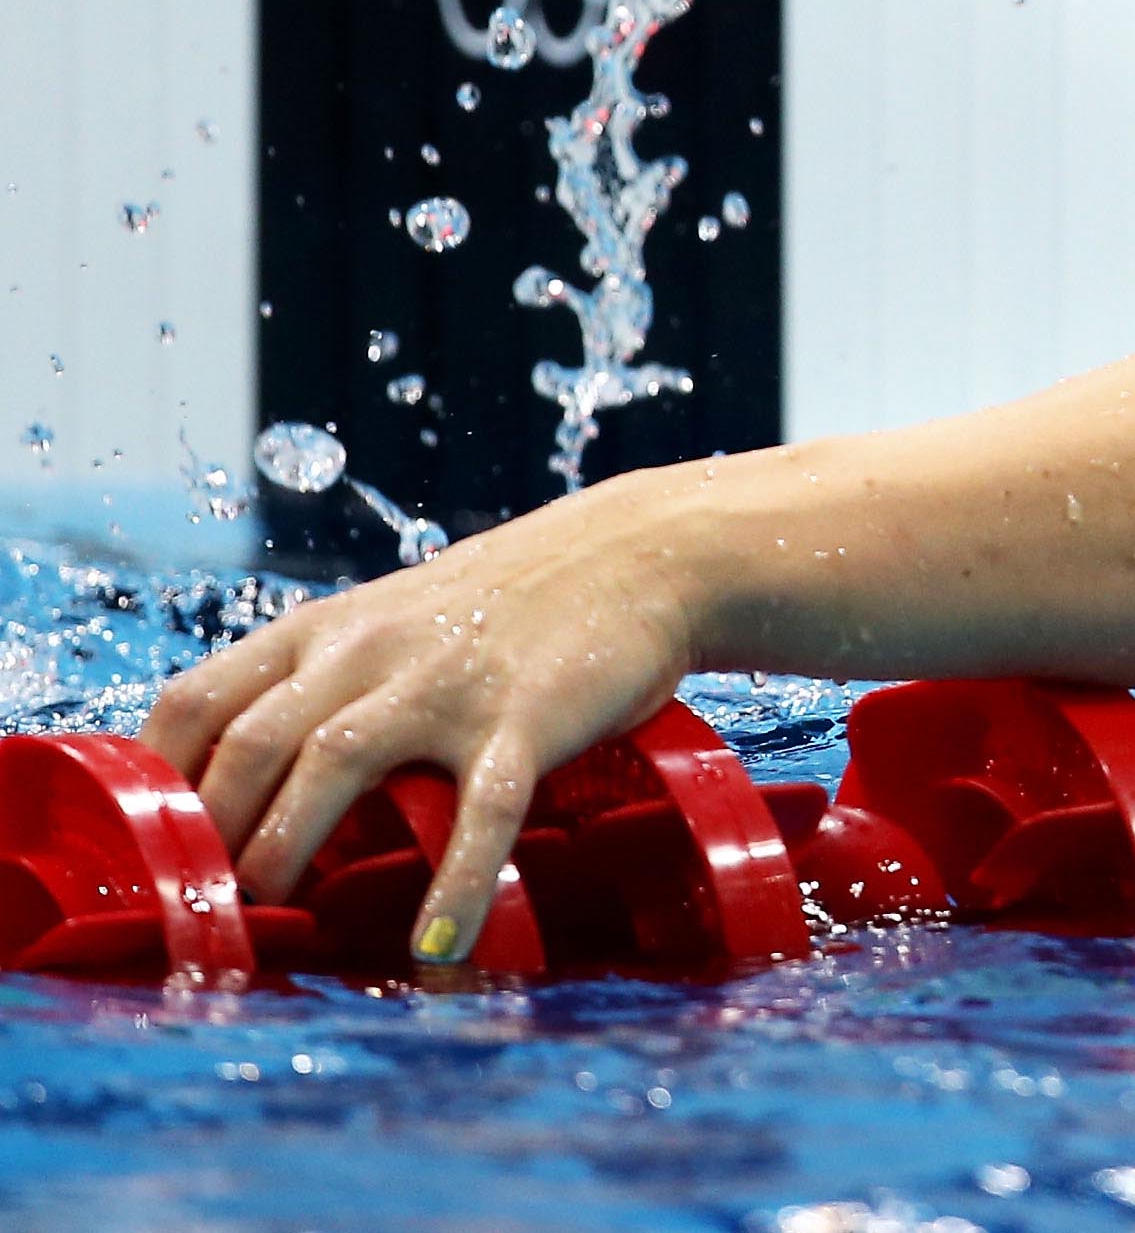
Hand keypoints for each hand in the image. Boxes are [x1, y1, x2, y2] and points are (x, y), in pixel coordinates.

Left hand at [141, 464, 703, 962]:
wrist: (633, 554)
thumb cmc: (497, 608)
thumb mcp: (388, 628)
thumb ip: (317, 693)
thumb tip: (237, 804)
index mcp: (325, 631)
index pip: (198, 699)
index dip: (151, 784)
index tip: (140, 859)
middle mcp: (370, 649)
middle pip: (252, 741)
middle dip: (211, 835)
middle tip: (201, 914)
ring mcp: (447, 681)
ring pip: (338, 759)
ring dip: (289, 847)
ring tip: (276, 922)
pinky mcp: (526, 715)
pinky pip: (482, 807)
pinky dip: (456, 880)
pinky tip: (440, 942)